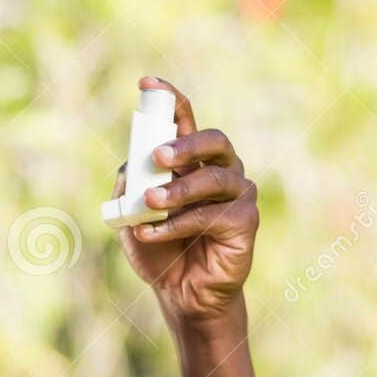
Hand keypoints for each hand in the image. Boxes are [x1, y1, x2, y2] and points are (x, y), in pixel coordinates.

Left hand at [112, 78, 259, 333]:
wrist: (180, 293)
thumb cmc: (159, 249)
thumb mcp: (131, 215)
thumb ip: (130, 186)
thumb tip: (132, 167)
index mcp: (192, 161)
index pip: (185, 120)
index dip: (170, 99)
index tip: (148, 84)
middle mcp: (220, 170)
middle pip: (213, 141)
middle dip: (186, 144)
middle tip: (158, 156)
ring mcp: (237, 194)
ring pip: (213, 179)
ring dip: (177, 191)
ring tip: (150, 203)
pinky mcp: (245, 222)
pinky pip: (211, 215)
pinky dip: (177, 223)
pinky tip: (153, 232)